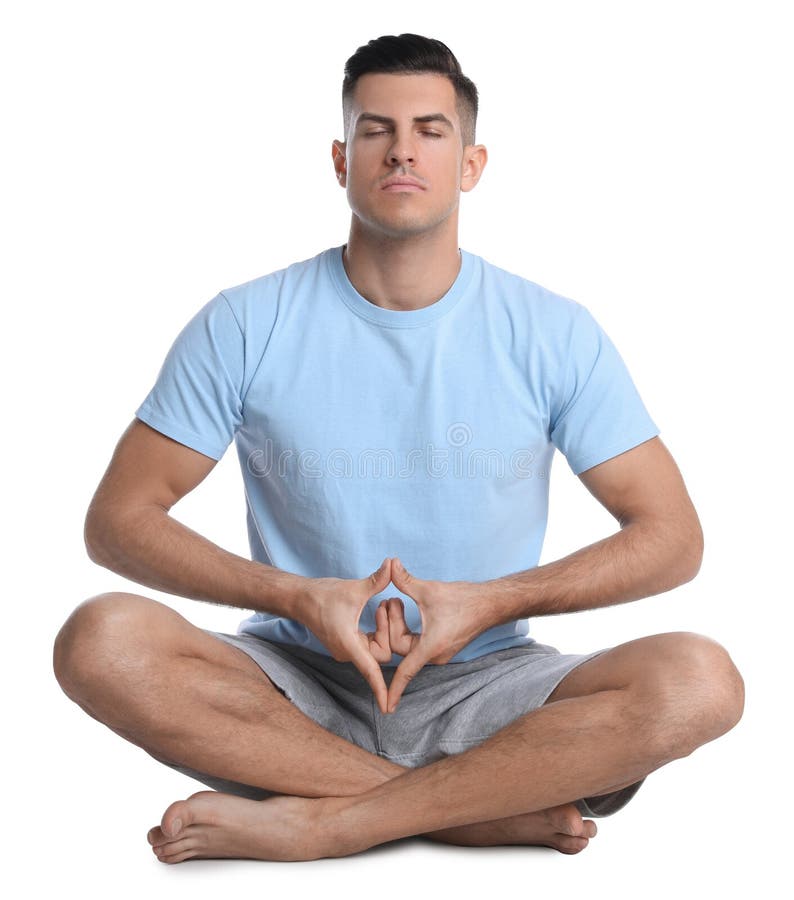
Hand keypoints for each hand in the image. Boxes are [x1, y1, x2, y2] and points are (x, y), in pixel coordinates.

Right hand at [295, 558, 395, 713]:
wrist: (300, 598)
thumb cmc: (323, 595)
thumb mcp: (354, 588)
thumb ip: (377, 580)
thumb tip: (393, 564)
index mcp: (349, 644)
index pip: (370, 671)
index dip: (381, 689)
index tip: (389, 706)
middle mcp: (348, 652)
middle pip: (381, 654)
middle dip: (388, 631)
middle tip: (386, 605)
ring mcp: (347, 650)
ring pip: (376, 649)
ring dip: (382, 630)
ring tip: (382, 605)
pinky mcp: (347, 644)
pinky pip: (369, 645)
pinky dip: (377, 631)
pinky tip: (379, 612)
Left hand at [383, 558, 492, 711]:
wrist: (490, 603)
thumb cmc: (463, 599)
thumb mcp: (429, 589)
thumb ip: (405, 580)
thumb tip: (389, 563)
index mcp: (430, 647)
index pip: (406, 672)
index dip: (393, 690)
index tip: (385, 707)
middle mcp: (434, 655)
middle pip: (400, 647)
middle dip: (390, 624)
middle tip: (390, 601)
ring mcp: (439, 653)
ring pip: (408, 645)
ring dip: (398, 625)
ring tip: (395, 602)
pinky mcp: (442, 646)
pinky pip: (417, 644)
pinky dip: (407, 630)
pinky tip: (404, 611)